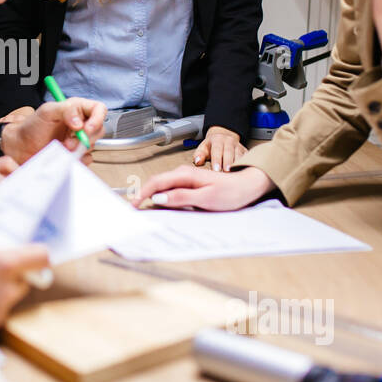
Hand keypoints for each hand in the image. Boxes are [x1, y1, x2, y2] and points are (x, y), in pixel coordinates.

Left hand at [2, 98, 105, 163]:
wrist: (20, 147)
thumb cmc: (31, 127)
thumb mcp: (47, 111)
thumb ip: (66, 110)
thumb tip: (80, 122)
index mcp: (76, 109)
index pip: (99, 109)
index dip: (97, 119)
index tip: (86, 129)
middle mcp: (80, 124)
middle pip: (99, 129)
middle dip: (85, 138)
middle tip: (69, 142)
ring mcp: (78, 141)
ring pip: (92, 146)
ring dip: (78, 149)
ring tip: (62, 147)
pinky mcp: (76, 155)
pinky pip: (85, 159)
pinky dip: (76, 159)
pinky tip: (63, 155)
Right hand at [137, 165, 272, 211]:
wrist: (248, 186)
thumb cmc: (231, 192)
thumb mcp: (206, 198)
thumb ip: (181, 197)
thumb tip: (159, 197)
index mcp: (186, 174)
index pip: (157, 182)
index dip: (142, 193)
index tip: (134, 204)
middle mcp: (184, 173)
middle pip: (156, 182)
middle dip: (142, 194)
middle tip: (134, 208)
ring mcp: (186, 178)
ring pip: (163, 185)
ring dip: (151, 195)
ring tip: (142, 206)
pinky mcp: (190, 184)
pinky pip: (171, 188)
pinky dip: (162, 196)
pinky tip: (160, 203)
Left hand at [192, 126, 246, 171]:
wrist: (223, 136)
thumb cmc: (212, 146)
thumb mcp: (203, 147)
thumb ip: (199, 154)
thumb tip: (197, 161)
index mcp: (218, 140)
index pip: (217, 150)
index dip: (217, 160)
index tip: (216, 169)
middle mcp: (229, 141)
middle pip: (229, 152)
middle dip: (228, 163)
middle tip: (227, 173)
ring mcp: (238, 146)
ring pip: (239, 155)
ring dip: (238, 164)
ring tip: (236, 175)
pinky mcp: (245, 151)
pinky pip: (247, 158)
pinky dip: (246, 165)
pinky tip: (245, 173)